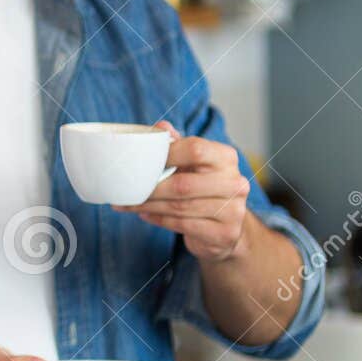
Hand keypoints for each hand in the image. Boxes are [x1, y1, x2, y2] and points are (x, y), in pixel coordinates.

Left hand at [114, 122, 251, 261]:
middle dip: (150, 189)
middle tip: (126, 190)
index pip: (195, 149)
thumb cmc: (203, 187)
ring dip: (148, 206)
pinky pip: (183, 225)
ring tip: (127, 203)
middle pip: (183, 185)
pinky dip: (159, 219)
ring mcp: (233, 210)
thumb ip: (178, 145)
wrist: (227, 226)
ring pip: (180, 207)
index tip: (141, 161)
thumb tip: (160, 127)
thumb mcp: (193, 163)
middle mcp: (235, 183)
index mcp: (226, 158)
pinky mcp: (225, 233)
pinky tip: (145, 214)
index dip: (166, 154)